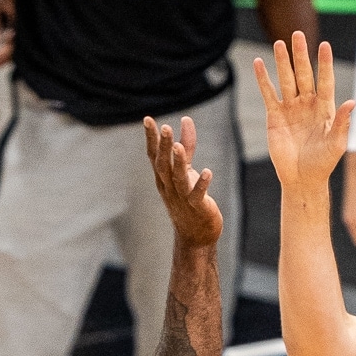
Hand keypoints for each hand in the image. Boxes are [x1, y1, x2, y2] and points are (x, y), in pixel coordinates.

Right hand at [143, 115, 222, 248]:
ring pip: (178, 179)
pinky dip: (201, 184)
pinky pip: (198, 195)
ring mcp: (183, 198)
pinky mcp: (198, 207)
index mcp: (164, 178)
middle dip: (163, 147)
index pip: (154, 156)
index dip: (151, 138)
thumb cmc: (189, 200)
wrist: (196, 236)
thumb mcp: (186, 169)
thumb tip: (186, 119)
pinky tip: (207, 172)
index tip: (148, 119)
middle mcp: (170, 187)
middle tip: (164, 127)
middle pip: (164, 165)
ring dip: (179, 163)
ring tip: (178, 146)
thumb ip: (186, 144)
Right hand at [254, 31, 353, 191]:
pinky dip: (263, 80)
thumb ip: (343, 123)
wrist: (301, 179)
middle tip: (297, 34)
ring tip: (279, 43)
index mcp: (324, 107)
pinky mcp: (274, 116)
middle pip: (303, 74)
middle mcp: (307, 103)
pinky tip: (259, 64)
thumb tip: (353, 103)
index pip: (325, 81)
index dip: (325, 64)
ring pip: (286, 80)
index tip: (325, 46)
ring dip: (282, 62)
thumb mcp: (336, 145)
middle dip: (300, 55)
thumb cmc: (322, 164)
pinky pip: (268, 94)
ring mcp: (290, 108)